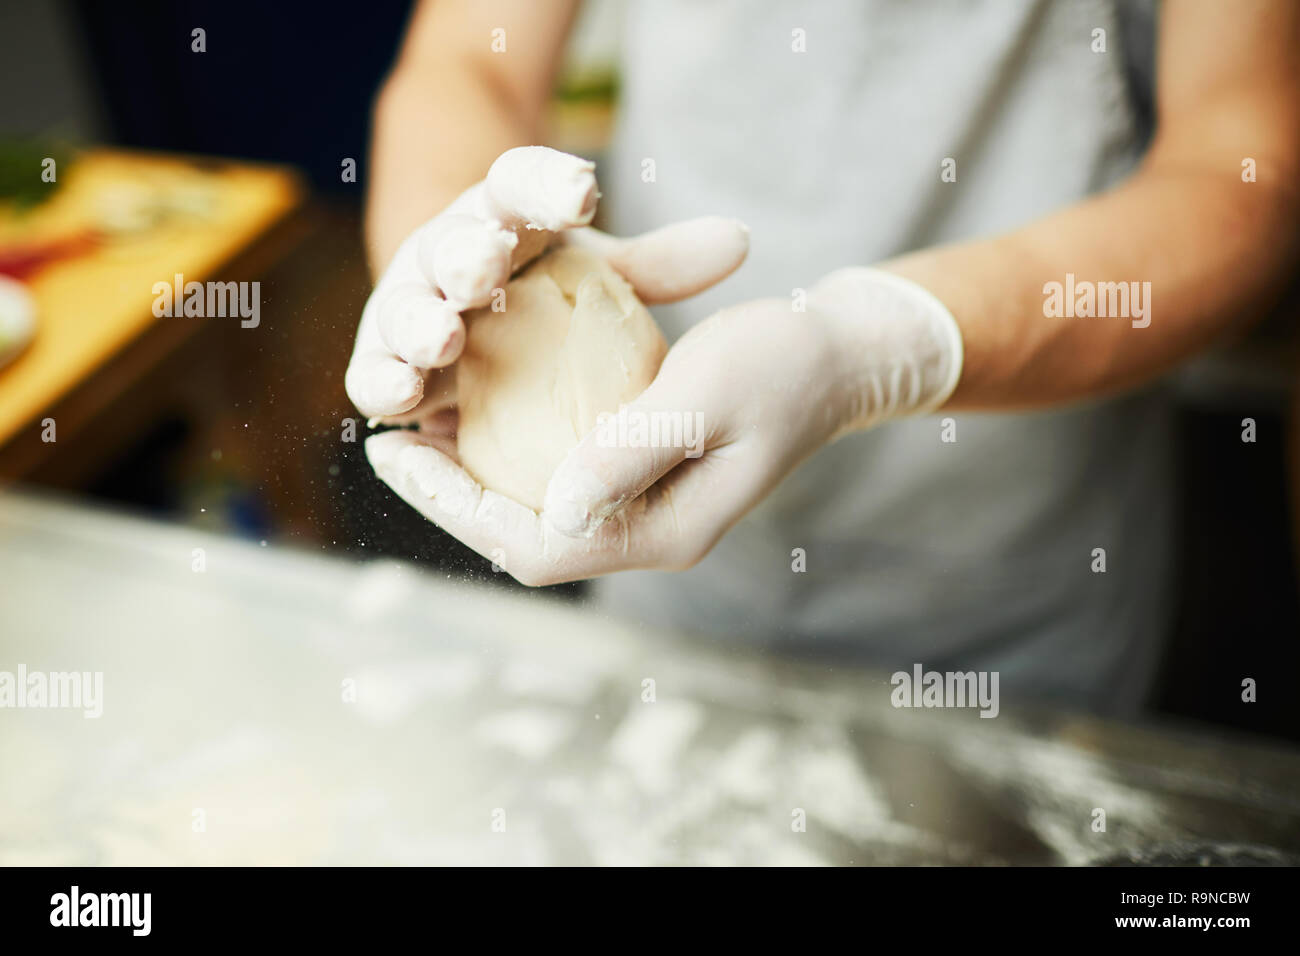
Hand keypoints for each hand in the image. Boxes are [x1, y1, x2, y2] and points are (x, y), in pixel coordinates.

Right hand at [345, 146, 748, 434]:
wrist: (464, 323)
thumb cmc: (543, 296)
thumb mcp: (599, 274)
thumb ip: (658, 265)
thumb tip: (739, 241)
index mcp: (499, 217)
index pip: (517, 185)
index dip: (544, 184)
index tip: (583, 194)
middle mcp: (444, 255)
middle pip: (451, 247)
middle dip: (465, 255)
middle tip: (486, 265)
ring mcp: (407, 309)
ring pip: (405, 312)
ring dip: (418, 323)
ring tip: (442, 337)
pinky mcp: (381, 363)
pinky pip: (373, 376)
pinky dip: (383, 385)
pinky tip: (400, 404)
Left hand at [366, 267, 962, 585]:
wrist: (838, 356)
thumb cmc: (782, 362)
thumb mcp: (706, 391)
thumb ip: (631, 448)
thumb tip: (553, 506)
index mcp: (668, 531)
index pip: (541, 546)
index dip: (458, 509)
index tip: (396, 455)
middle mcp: (653, 535)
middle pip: (529, 540)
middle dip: (452, 498)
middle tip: (390, 443)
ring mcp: (651, 511)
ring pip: (540, 514)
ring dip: (475, 479)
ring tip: (416, 430)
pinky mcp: (647, 479)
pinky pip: (562, 482)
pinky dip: (512, 455)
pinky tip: (477, 412)